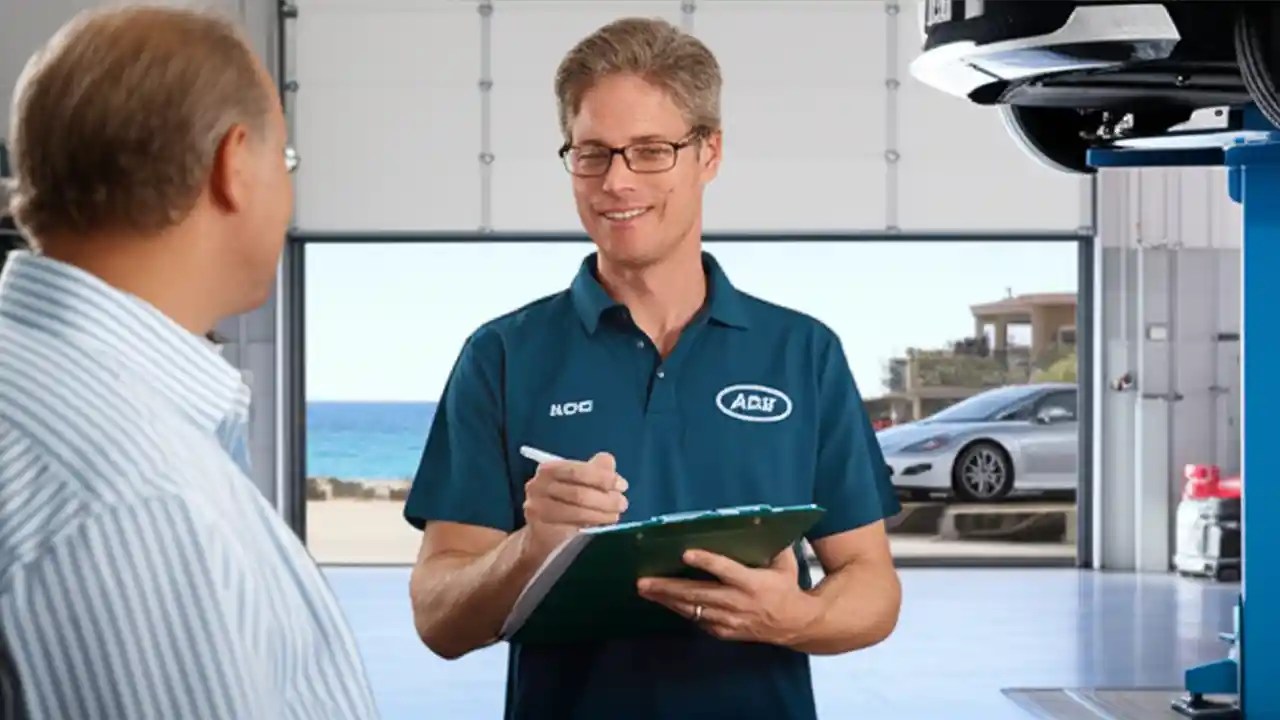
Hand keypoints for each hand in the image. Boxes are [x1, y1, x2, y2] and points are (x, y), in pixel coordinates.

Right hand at [521, 451, 627, 558]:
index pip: (578, 471)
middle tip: (623, 504)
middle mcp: (537, 486)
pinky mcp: (540, 530)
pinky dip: (590, 526)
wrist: (543, 533)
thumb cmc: (564, 501)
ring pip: (576, 512)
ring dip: (601, 514)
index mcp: (548, 469)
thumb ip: (595, 470)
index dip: (603, 478)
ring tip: (615, 515)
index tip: (623, 486)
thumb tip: (608, 461)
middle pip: (578, 493)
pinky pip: (571, 528)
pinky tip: (601, 526)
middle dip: (606, 499)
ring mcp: (537, 509)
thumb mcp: (580, 482)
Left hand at [636, 546, 815, 645]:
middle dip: (668, 587)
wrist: (794, 625)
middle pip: (698, 594)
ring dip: (667, 599)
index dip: (706, 561)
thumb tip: (760, 521)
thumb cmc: (786, 587)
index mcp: (753, 583)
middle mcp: (738, 602)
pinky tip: (664, 601)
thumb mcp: (785, 564)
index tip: (685, 553)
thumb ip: (773, 545)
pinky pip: (698, 620)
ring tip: (645, 590)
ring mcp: (729, 620)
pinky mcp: (724, 631)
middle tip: (644, 580)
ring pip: (693, 609)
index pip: (726, 570)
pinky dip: (681, 611)